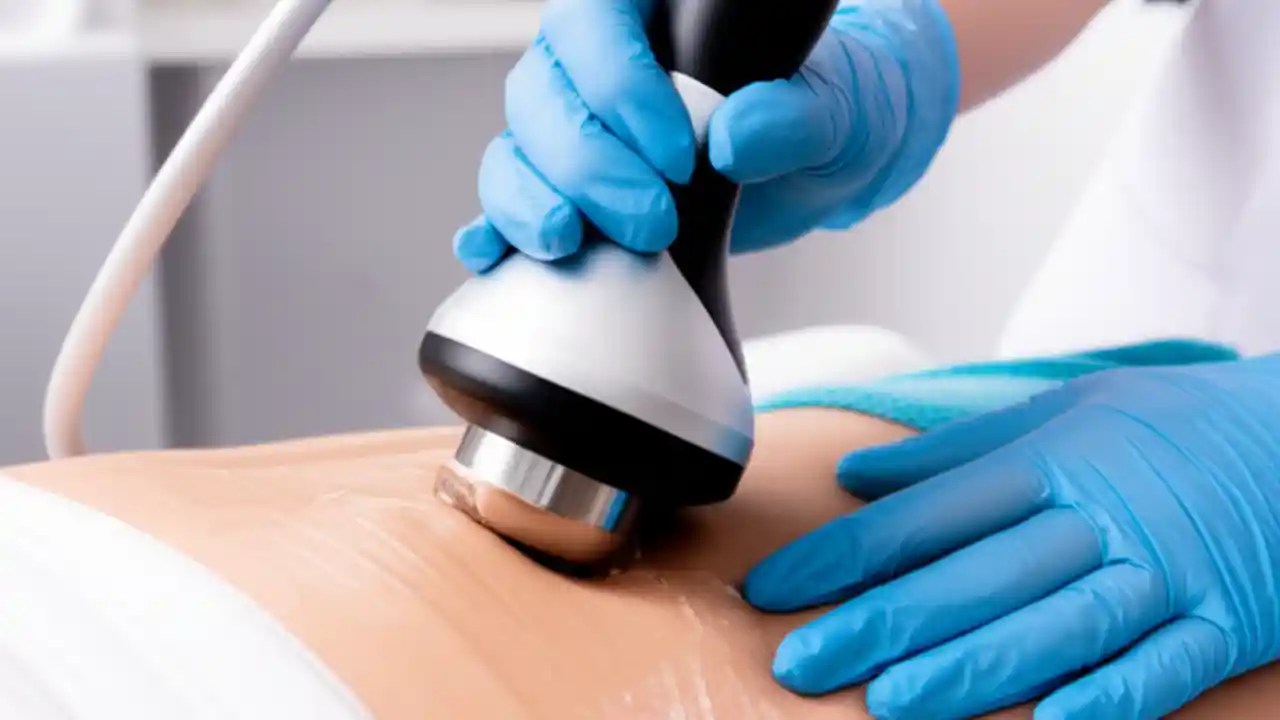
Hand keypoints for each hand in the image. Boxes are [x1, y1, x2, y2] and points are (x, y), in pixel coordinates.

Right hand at [453, 0, 959, 271]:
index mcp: (656, 20)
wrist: (819, 167)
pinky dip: (494, 232)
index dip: (619, 85)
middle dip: (586, 165)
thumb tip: (734, 137)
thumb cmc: (825, 116)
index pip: (596, 24)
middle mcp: (597, 68)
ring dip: (533, 201)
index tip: (679, 157)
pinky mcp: (567, 195)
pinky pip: (506, 205)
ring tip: (572, 245)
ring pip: (517, 150)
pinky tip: (491, 256)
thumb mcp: (837, 115)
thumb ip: (794, 118)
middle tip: (651, 223)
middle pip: (544, 94)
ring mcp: (574, 132)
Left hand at [743, 356, 1279, 718]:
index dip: (844, 555)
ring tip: (890, 701)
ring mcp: (1166, 570)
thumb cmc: (1169, 422)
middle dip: (882, 623)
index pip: (927, 513)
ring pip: (1058, 624)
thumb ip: (955, 454)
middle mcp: (1099, 515)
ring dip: (973, 667)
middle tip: (802, 661)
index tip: (774, 589)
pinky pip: (1167, 665)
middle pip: (976, 575)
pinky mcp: (1227, 619)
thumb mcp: (1063, 412)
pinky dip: (1113, 694)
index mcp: (1050, 460)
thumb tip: (856, 478)